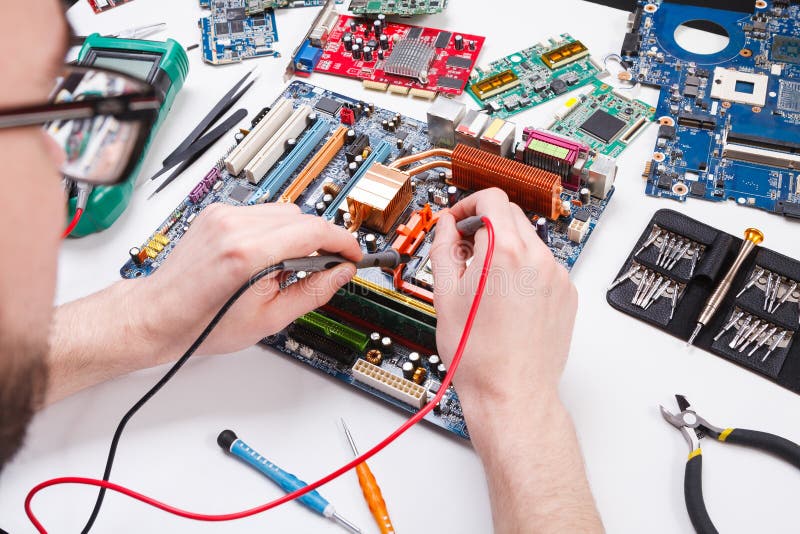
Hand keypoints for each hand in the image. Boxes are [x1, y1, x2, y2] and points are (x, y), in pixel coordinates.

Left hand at [138, 202, 361, 361]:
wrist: (160, 314)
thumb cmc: (202, 324)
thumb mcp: (269, 319)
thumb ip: (313, 292)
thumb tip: (341, 274)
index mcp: (247, 253)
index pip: (313, 230)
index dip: (342, 241)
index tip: (353, 254)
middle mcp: (234, 226)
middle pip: (302, 216)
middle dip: (321, 239)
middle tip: (327, 266)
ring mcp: (223, 216)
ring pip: (284, 211)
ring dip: (298, 234)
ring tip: (290, 266)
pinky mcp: (217, 213)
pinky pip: (262, 212)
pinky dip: (275, 231)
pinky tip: (268, 256)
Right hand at [430, 188, 576, 410]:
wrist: (511, 392)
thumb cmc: (478, 355)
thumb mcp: (445, 295)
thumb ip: (443, 249)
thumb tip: (445, 226)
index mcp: (505, 253)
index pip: (491, 199)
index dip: (468, 204)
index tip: (458, 220)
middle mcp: (538, 259)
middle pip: (511, 216)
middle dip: (485, 225)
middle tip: (465, 251)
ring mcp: (557, 277)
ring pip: (528, 242)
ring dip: (506, 248)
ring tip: (485, 283)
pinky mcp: (567, 294)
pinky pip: (543, 266)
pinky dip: (524, 270)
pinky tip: (506, 299)